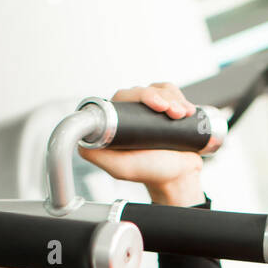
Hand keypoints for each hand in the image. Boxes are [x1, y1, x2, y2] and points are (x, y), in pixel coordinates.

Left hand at [78, 83, 204, 206]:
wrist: (180, 178)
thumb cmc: (152, 173)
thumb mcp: (122, 168)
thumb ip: (98, 156)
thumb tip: (80, 139)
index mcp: (117, 124)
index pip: (124, 97)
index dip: (142, 96)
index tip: (157, 105)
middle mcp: (131, 115)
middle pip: (143, 91)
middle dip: (162, 98)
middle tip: (173, 113)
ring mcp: (149, 112)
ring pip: (159, 89)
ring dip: (174, 99)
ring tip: (182, 115)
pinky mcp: (166, 109)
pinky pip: (171, 92)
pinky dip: (180, 99)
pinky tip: (187, 111)